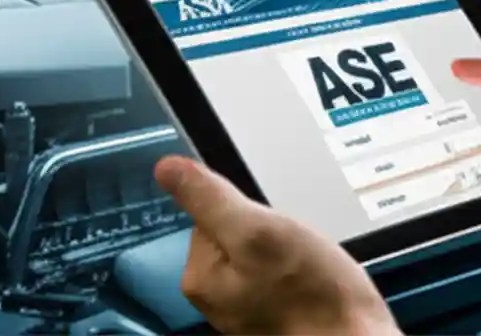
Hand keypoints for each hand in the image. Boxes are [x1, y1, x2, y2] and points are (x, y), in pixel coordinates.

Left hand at [154, 156, 400, 335]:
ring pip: (262, 253)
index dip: (247, 209)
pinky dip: (298, 270)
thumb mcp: (258, 231)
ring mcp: (245, 307)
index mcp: (200, 276)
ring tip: (308, 263)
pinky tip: (313, 278)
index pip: (211, 213)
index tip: (272, 226)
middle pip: (237, 232)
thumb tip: (166, 167)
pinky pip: (279, 274)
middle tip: (294, 245)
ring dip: (286, 249)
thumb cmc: (310, 291)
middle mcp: (215, 296)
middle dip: (269, 230)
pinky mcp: (273, 312)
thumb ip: (212, 199)